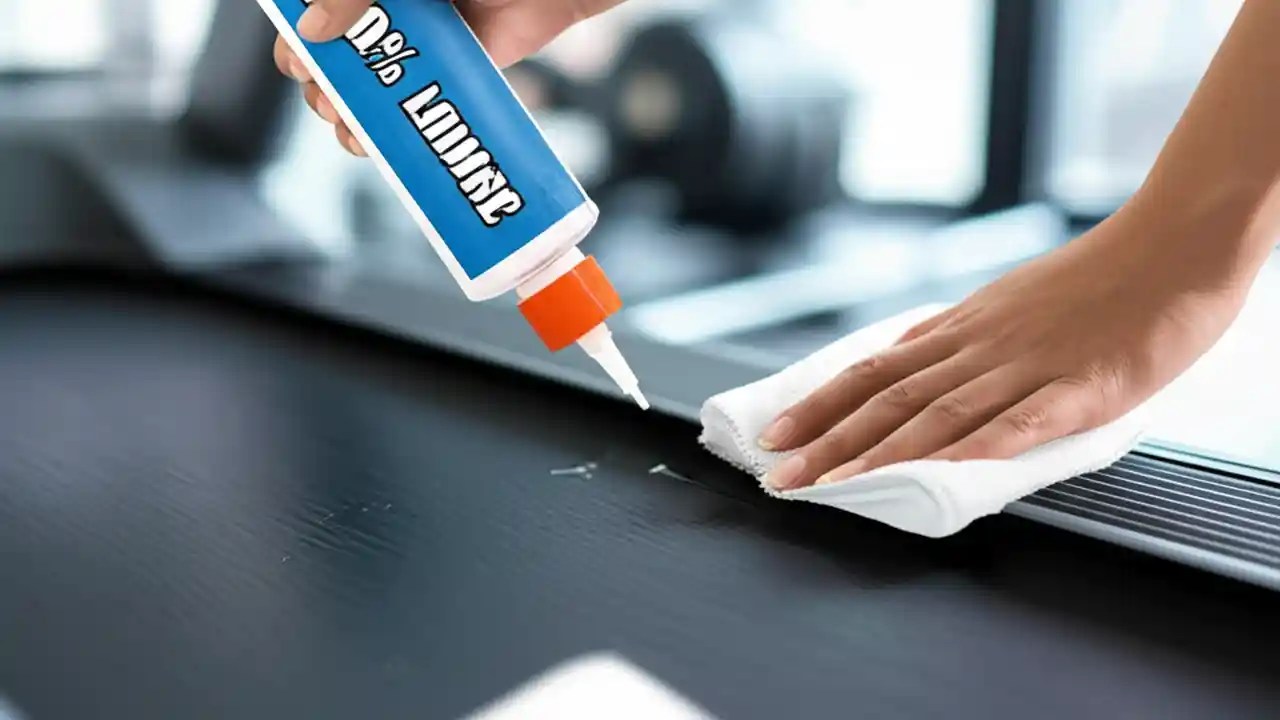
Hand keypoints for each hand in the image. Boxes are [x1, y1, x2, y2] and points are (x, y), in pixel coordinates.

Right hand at [273, 0, 624, 156]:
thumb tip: (311, 33)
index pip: (320, 5)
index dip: (300, 33)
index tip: (296, 63)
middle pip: (344, 45)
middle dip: (325, 80)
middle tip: (326, 101)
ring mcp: (436, 25)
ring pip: (384, 76)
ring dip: (359, 109)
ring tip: (350, 128)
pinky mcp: (474, 56)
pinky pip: (434, 93)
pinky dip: (408, 122)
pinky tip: (387, 143)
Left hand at [757, 202, 1254, 490]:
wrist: (1173, 244)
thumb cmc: (1097, 277)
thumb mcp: (1007, 300)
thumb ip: (955, 335)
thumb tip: (902, 355)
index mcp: (962, 328)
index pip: (873, 370)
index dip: (820, 404)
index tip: (776, 434)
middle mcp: (979, 346)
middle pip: (890, 397)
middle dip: (829, 440)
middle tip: (780, 474)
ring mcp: (1026, 367)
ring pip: (938, 413)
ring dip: (880, 453)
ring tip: (834, 485)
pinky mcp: (1079, 389)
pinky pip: (1018, 424)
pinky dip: (973, 451)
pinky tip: (936, 477)